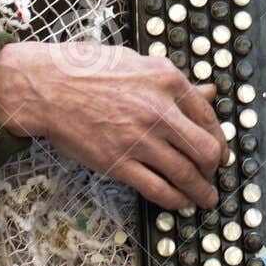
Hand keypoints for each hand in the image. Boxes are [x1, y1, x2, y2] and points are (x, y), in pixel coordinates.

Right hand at [0, 40, 226, 211]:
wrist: (46, 87)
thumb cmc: (87, 70)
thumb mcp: (137, 63)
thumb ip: (174, 82)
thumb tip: (208, 94)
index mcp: (166, 80)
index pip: (208, 116)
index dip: (219, 139)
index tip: (219, 150)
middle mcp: (158, 110)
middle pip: (205, 149)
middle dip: (213, 168)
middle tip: (212, 175)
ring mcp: (139, 139)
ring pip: (186, 174)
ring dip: (201, 191)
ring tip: (205, 198)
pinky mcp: (119, 162)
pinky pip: (158, 189)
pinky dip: (174, 200)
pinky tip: (178, 202)